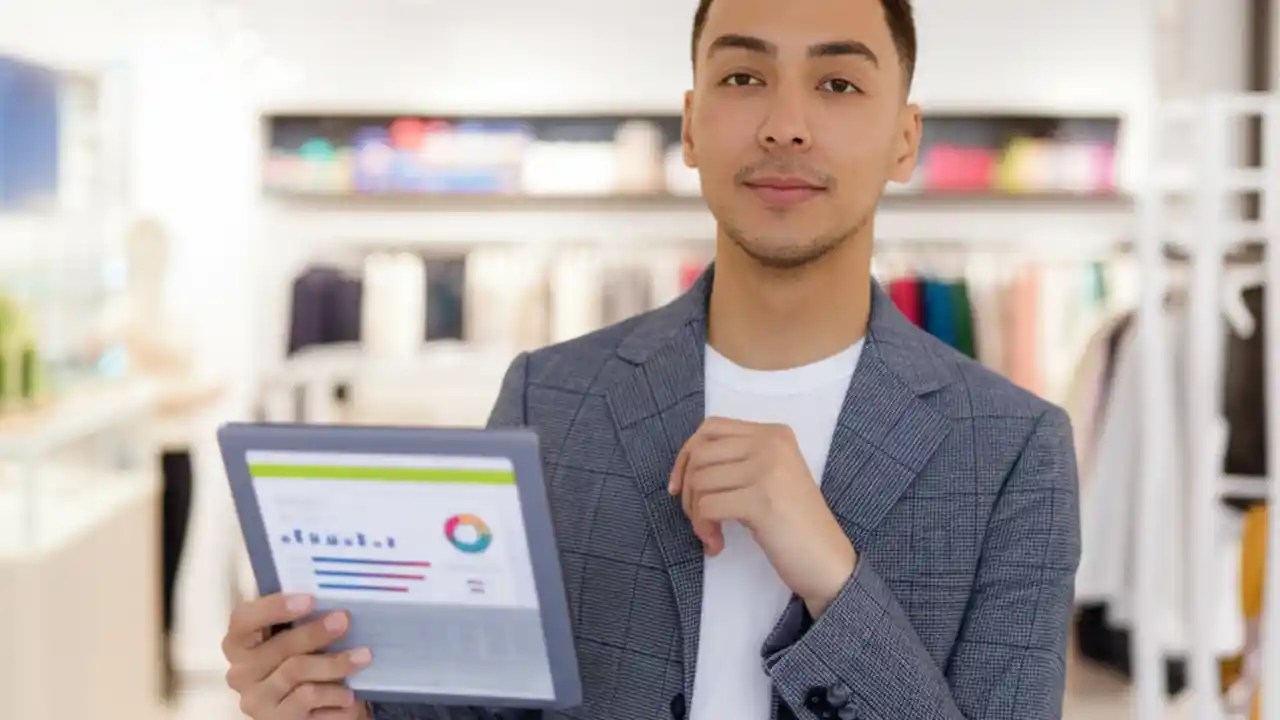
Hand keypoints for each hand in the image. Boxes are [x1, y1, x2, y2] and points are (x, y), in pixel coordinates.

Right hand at [222, 593, 373, 718]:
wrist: (306, 711)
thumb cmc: (301, 660)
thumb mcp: (295, 637)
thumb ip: (301, 618)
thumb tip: (333, 593)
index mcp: (239, 643)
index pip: (244, 620)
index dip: (273, 607)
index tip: (309, 599)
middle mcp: (240, 673)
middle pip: (279, 648)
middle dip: (315, 632)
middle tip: (345, 621)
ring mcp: (256, 701)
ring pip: (297, 673)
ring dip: (335, 663)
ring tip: (363, 657)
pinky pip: (310, 701)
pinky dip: (335, 694)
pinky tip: (350, 693)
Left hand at [669, 418, 857, 615]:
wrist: (827, 561)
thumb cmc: (794, 524)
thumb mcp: (770, 477)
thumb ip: (737, 461)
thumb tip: (684, 467)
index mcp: (774, 433)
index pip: (711, 428)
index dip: (686, 456)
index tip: (680, 487)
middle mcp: (771, 443)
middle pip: (700, 453)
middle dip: (688, 489)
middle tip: (699, 519)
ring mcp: (767, 470)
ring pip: (700, 480)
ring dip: (695, 514)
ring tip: (711, 535)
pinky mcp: (761, 500)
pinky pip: (707, 506)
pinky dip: (704, 528)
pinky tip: (717, 545)